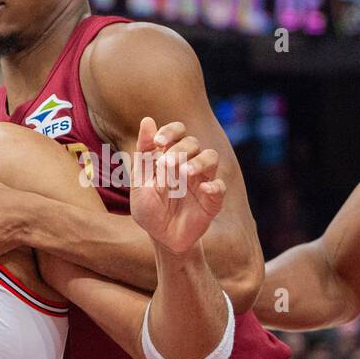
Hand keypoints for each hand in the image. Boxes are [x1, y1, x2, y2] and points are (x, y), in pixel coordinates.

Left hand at [130, 117, 225, 252]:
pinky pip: (219, 187)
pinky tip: (203, 189)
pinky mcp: (212, 200)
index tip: (159, 142)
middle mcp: (189, 163)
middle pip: (193, 142)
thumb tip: (147, 120)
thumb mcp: (140, 182)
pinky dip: (213, 186)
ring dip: (198, 161)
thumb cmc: (149, 208)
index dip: (170, 131)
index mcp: (171, 155)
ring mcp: (202, 180)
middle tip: (166, 165)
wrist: (161, 238)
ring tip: (184, 173)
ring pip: (211, 157)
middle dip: (179, 150)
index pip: (177, 131)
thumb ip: (144, 153)